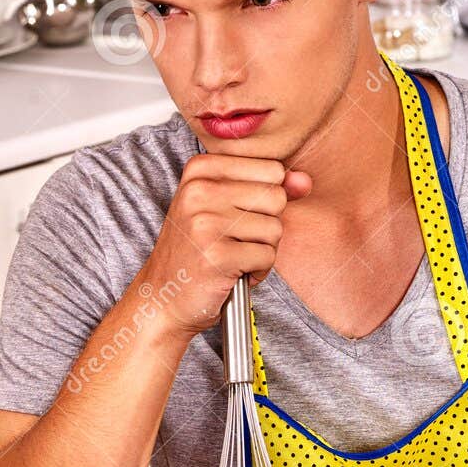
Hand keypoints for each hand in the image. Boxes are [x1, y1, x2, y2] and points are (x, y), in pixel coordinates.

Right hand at [141, 152, 311, 336]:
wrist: (163, 297)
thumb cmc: (196, 252)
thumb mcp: (225, 208)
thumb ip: (267, 188)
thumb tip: (305, 181)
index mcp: (200, 169)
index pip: (272, 169)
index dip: (265, 200)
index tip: (237, 216)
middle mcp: (199, 190)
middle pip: (276, 196)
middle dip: (267, 225)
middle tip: (237, 240)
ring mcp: (206, 223)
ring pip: (275, 228)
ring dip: (263, 250)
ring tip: (234, 257)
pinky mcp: (217, 255)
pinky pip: (267, 256)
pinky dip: (258, 271)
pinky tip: (233, 273)